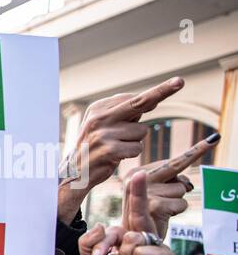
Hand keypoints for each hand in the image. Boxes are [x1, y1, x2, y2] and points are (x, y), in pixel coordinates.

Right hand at [58, 77, 182, 216]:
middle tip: (180, 81)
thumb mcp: (102, 126)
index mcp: (98, 108)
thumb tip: (152, 101)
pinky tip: (115, 157)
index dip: (157, 92)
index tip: (178, 82)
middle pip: (139, 103)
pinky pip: (136, 148)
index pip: (133, 97)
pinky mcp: (109, 151)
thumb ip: (124, 113)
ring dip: (134, 141)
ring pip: (141, 132)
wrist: (73, 173)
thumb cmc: (94, 146)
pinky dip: (131, 153)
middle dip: (161, 91)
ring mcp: (103, 134)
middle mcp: (99, 118)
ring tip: (116, 147)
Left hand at [77, 171, 173, 254]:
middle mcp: (146, 237)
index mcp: (130, 235)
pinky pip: (138, 251)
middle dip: (138, 193)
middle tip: (138, 173)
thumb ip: (88, 240)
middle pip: (139, 211)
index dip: (134, 193)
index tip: (136, 174)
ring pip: (130, 237)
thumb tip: (101, 225)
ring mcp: (157, 246)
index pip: (131, 211)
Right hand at [140, 132, 219, 237]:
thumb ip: (169, 182)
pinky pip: (182, 203)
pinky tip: (162, 216)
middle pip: (176, 168)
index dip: (194, 151)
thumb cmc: (146, 213)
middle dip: (196, 151)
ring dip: (176, 200)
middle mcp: (136, 179)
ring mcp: (146, 192)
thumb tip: (188, 183)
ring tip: (160, 210)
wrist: (132, 240)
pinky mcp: (155, 205)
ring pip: (181, 189)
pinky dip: (176, 211)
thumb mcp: (153, 193)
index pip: (170, 161)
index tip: (213, 139)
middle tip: (214, 139)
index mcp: (135, 173)